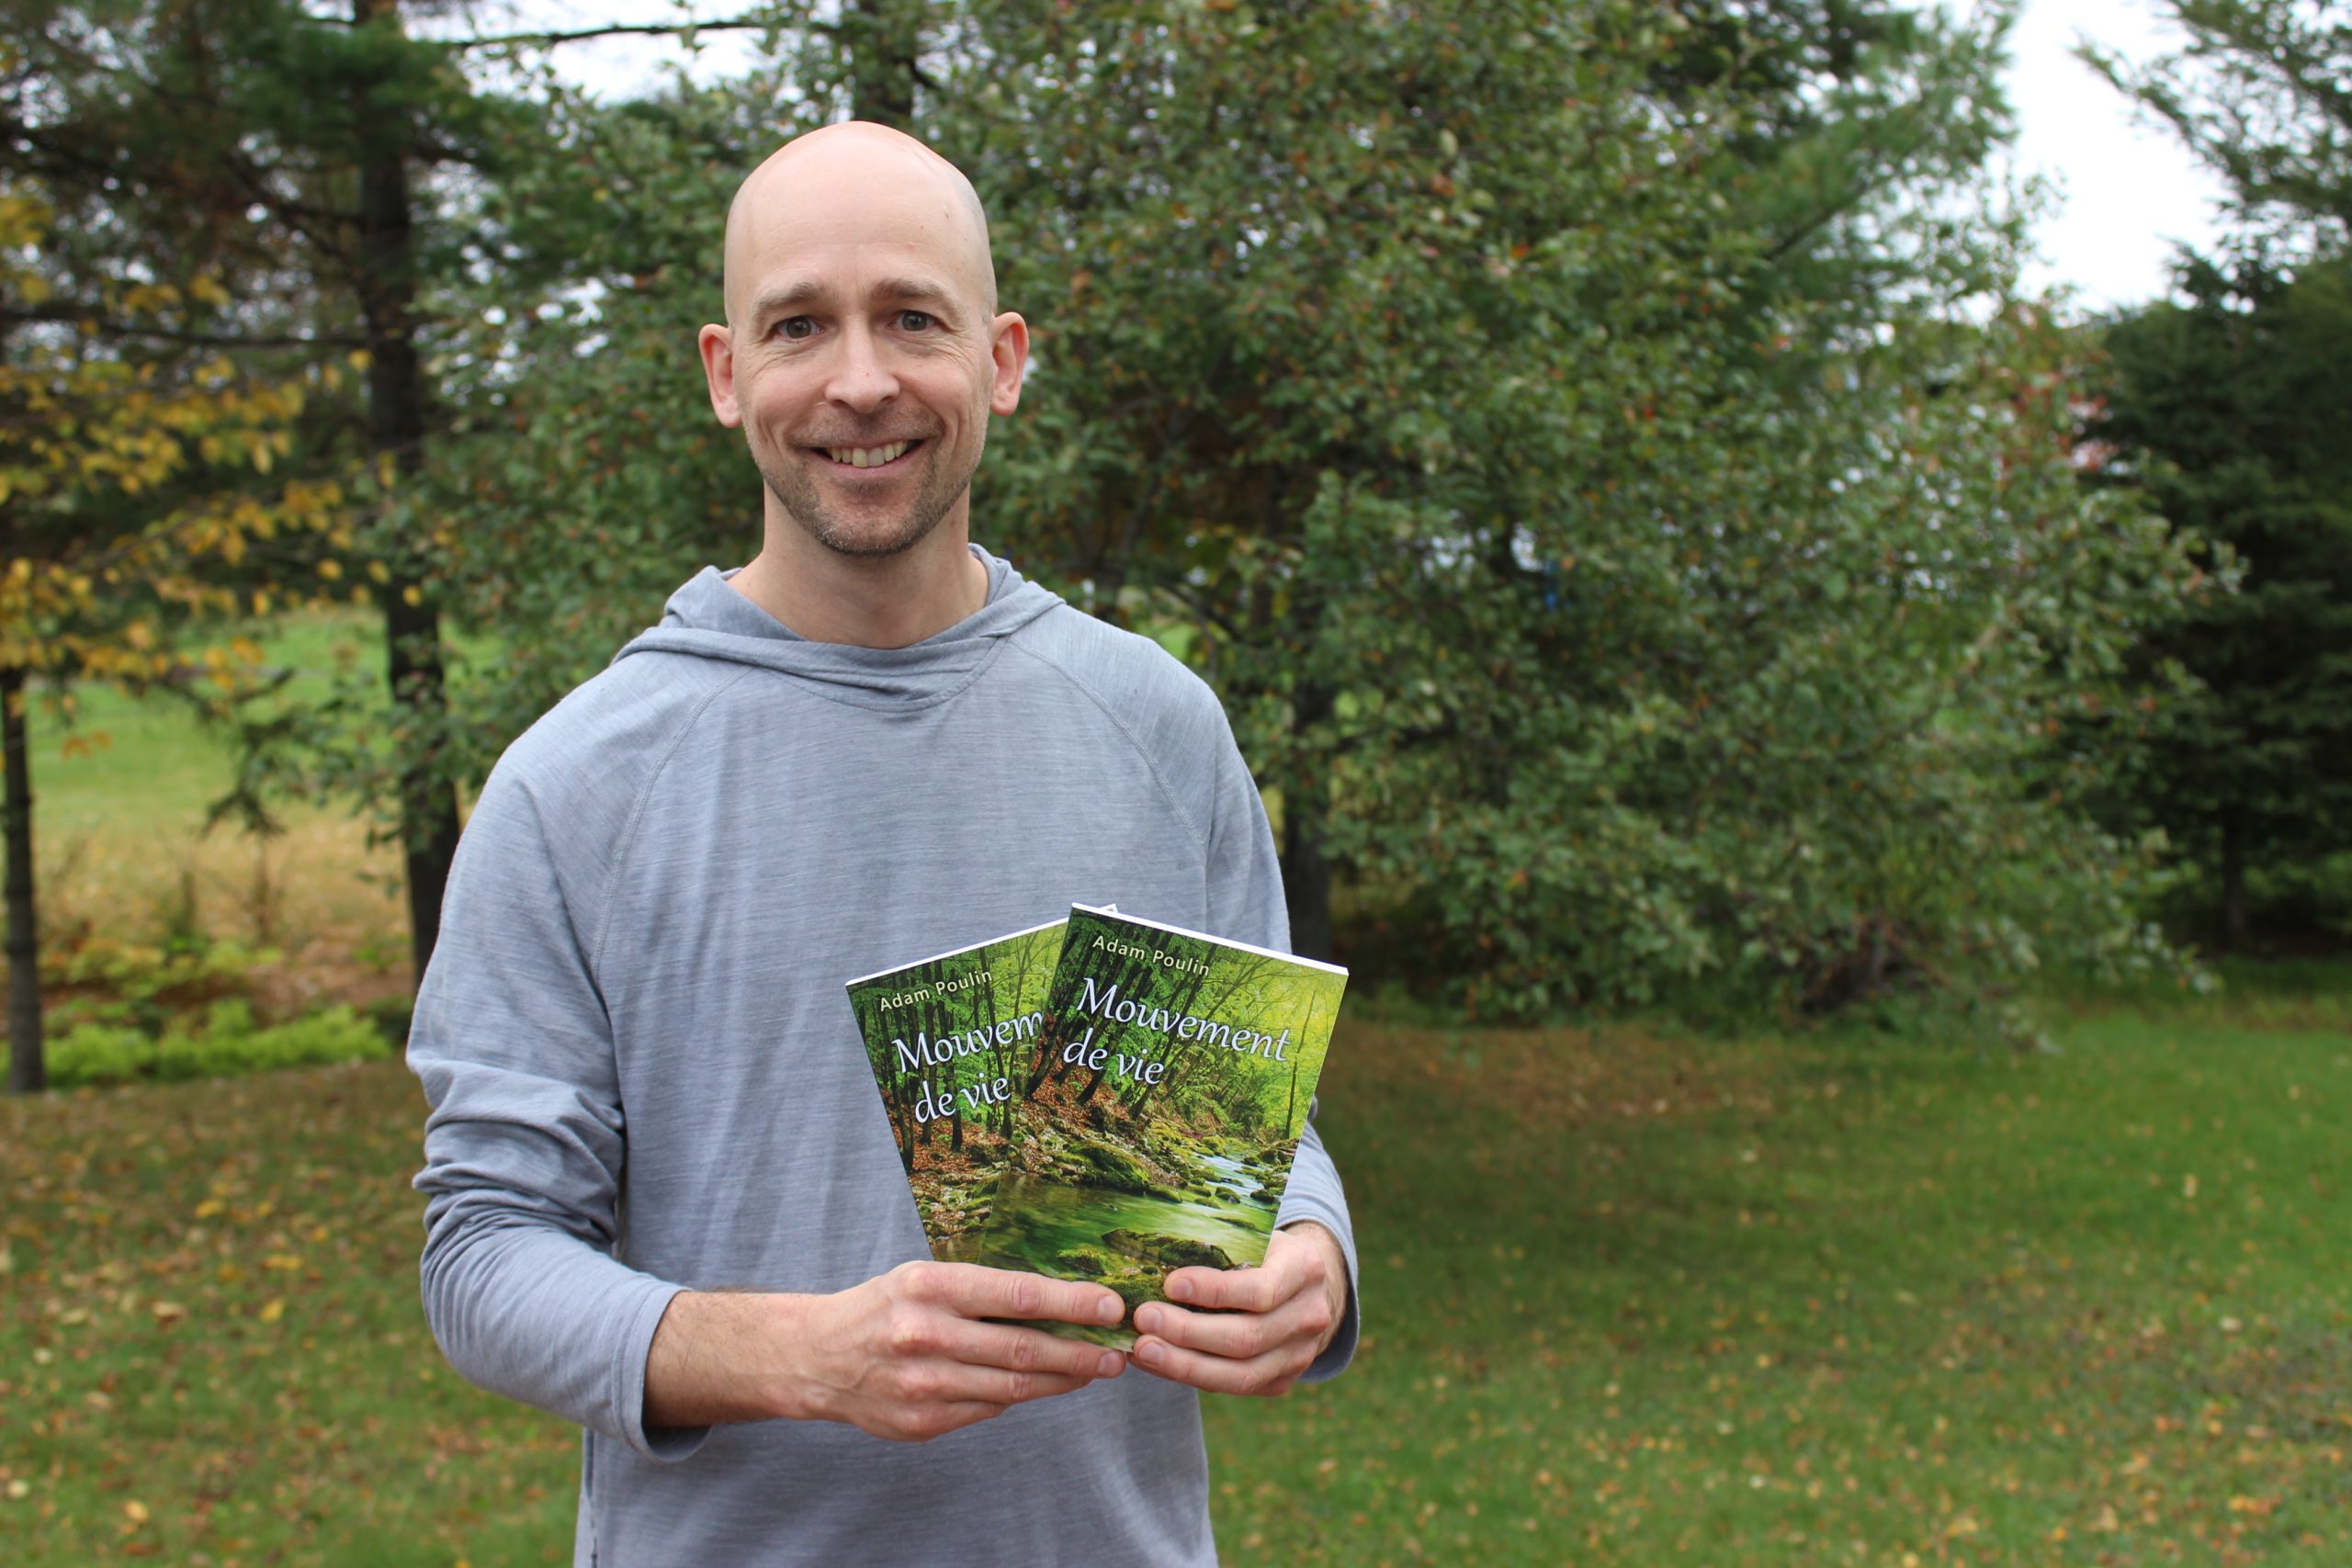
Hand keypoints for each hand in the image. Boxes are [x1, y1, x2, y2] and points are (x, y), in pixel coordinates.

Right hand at [644, 1262, 1127, 1441]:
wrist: (816, 1357)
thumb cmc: (884, 1308)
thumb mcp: (924, 1278)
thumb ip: (982, 1292)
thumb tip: (1059, 1302)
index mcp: (929, 1288)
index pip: (1015, 1295)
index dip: (1070, 1303)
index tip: (1110, 1306)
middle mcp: (925, 1335)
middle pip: (1022, 1348)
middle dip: (1079, 1351)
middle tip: (1118, 1351)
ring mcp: (923, 1385)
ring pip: (1011, 1388)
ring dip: (1061, 1380)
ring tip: (1095, 1370)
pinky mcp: (921, 1424)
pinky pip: (987, 1411)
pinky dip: (1019, 1398)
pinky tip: (1044, 1386)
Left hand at [1127, 1221, 1348, 1396]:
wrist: (1304, 1287)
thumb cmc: (1264, 1252)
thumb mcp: (1254, 1236)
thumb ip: (1220, 1247)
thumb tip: (1154, 1259)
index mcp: (1305, 1269)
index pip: (1261, 1290)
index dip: (1214, 1291)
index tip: (1170, 1284)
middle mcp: (1310, 1316)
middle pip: (1247, 1338)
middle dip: (1189, 1332)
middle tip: (1144, 1318)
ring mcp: (1301, 1355)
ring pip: (1240, 1374)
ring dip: (1184, 1364)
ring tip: (1143, 1349)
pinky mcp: (1281, 1381)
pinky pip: (1233, 1387)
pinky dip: (1190, 1376)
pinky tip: (1158, 1362)